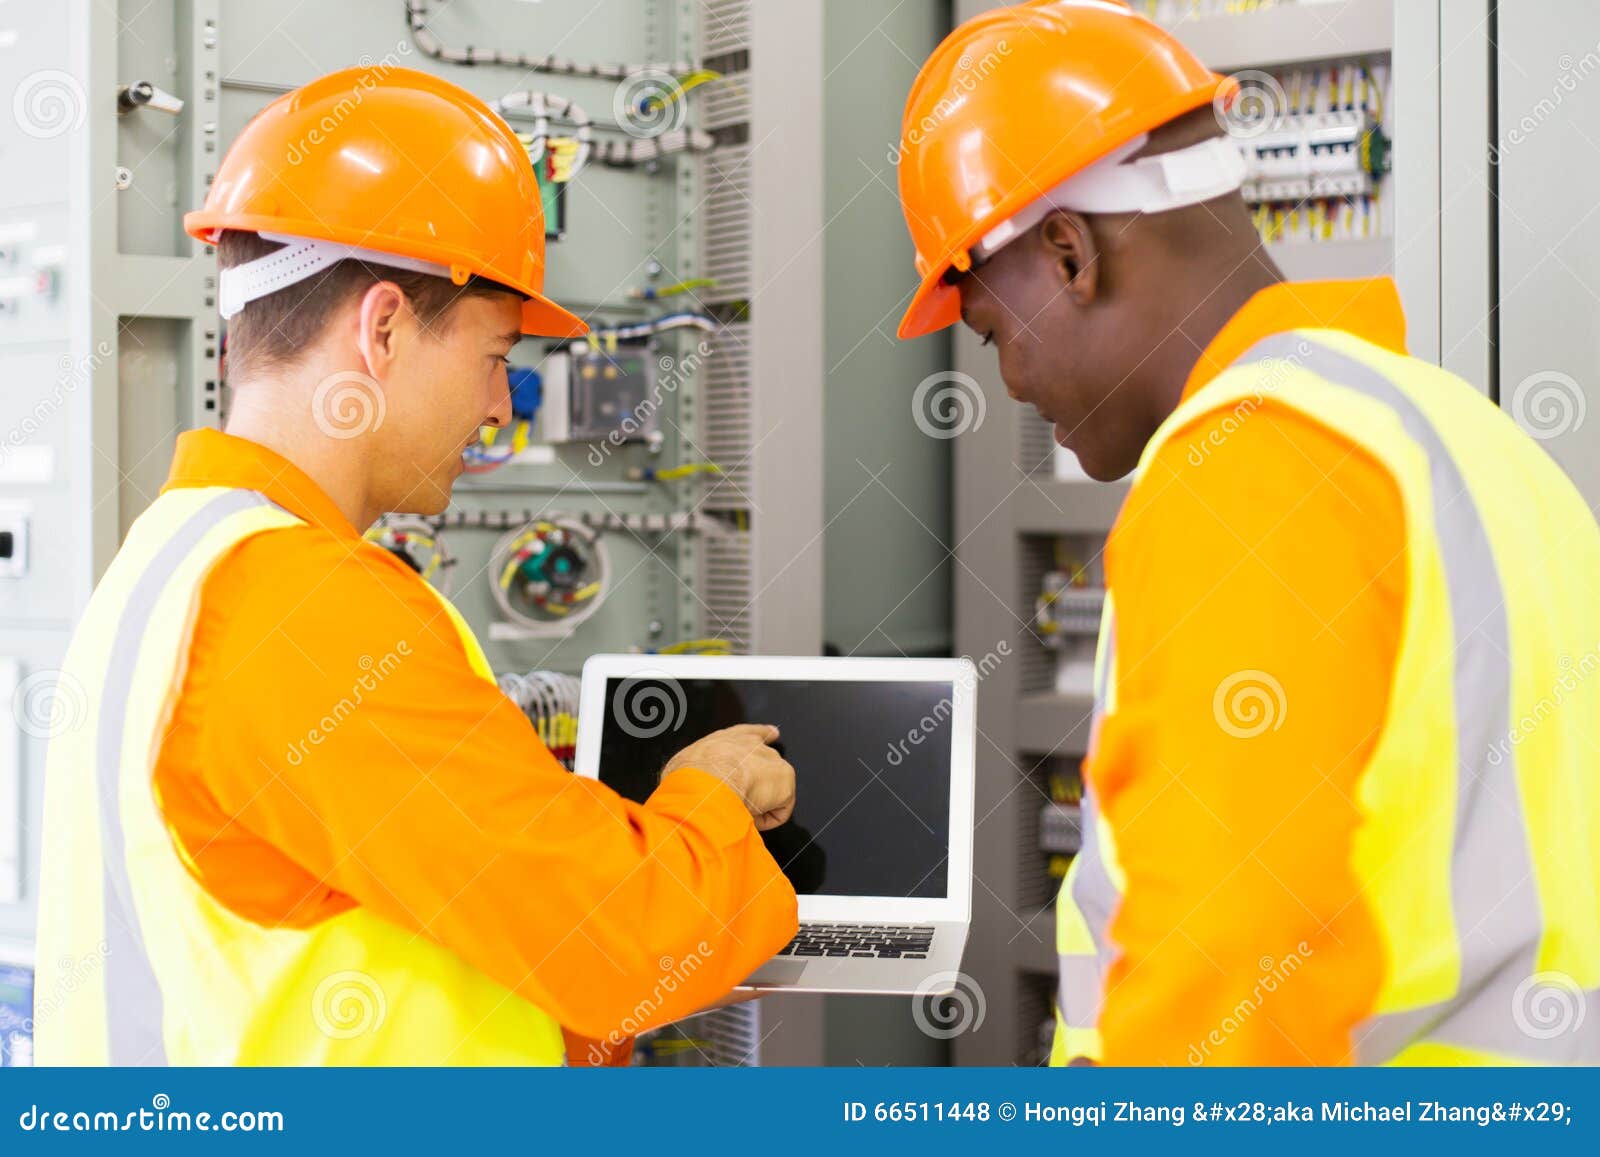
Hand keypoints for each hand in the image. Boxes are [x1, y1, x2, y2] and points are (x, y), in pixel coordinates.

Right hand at [663, 723, 794, 829]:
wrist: (707, 782)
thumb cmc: (690, 776)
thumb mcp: (683, 768)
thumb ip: (695, 772)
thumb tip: (690, 786)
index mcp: (726, 740)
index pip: (749, 733)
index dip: (762, 735)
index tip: (773, 734)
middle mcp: (752, 745)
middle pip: (768, 761)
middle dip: (763, 782)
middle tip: (745, 802)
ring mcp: (770, 760)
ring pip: (771, 790)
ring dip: (759, 805)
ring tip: (737, 812)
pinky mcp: (784, 779)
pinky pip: (778, 810)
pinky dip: (766, 820)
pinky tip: (749, 818)